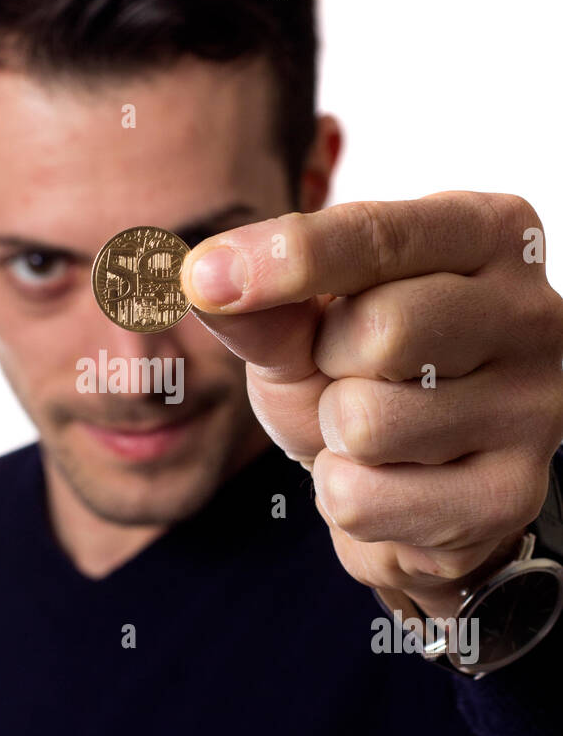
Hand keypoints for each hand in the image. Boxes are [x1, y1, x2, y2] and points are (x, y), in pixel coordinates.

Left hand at [180, 191, 562, 620]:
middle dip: (329, 364)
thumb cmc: (363, 376)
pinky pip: (365, 500)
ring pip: (369, 423)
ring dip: (334, 438)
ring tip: (374, 433)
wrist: (418, 484)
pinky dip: (344, 498)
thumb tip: (204, 277)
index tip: (206, 275)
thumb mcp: (304, 326)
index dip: (287, 257)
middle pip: (383, 330)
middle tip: (350, 375)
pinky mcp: (510, 496)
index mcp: (489, 235)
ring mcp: (535, 409)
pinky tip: (389, 484)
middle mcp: (532, 313)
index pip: (380, 236)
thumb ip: (263, 303)